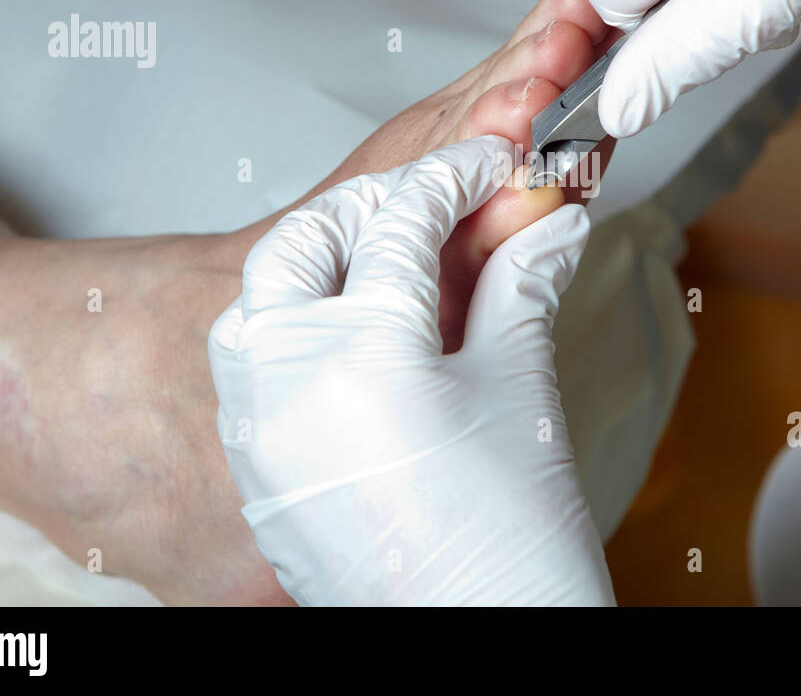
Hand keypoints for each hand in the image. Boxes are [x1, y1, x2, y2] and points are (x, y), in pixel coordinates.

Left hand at [208, 136, 614, 605]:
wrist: (480, 634)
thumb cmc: (514, 531)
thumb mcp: (522, 387)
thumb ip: (522, 286)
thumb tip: (549, 223)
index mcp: (366, 354)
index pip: (401, 226)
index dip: (451, 181)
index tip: (487, 167)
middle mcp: (290, 385)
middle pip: (300, 245)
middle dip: (366, 209)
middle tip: (427, 205)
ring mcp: (262, 433)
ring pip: (257, 305)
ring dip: (314, 264)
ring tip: (381, 264)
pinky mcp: (261, 472)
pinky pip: (252, 369)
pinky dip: (295, 328)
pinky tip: (353, 337)